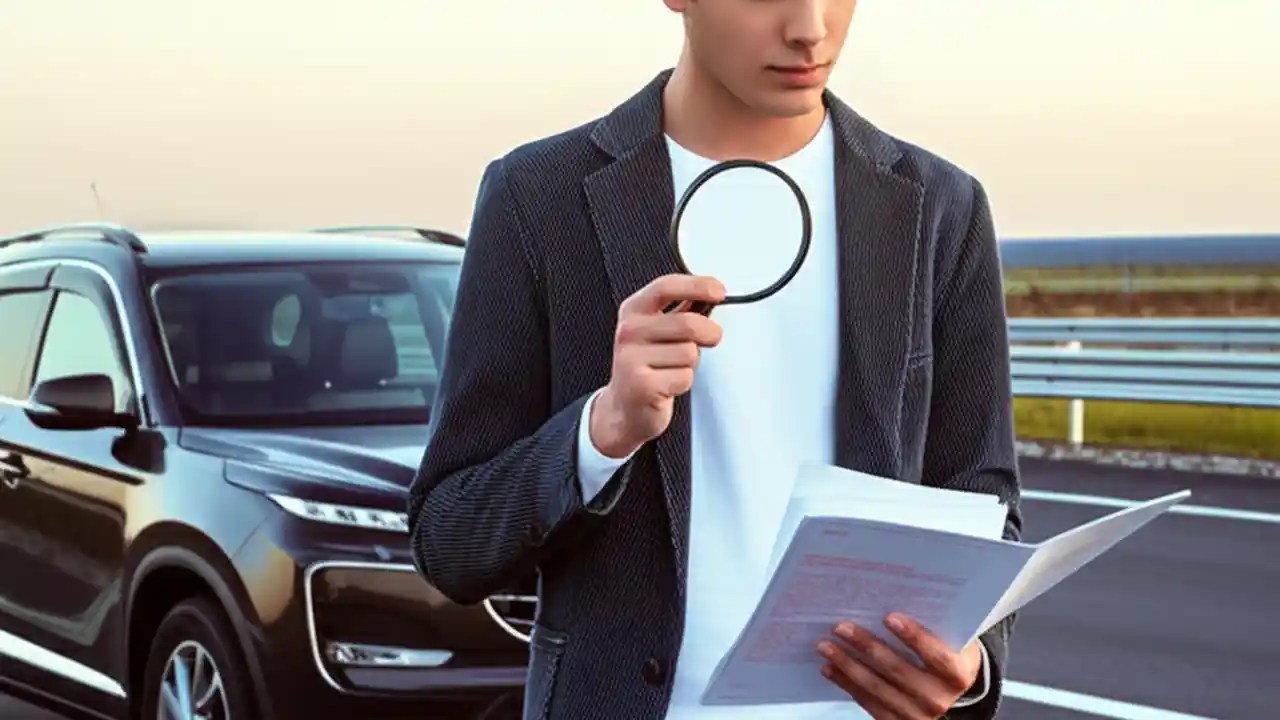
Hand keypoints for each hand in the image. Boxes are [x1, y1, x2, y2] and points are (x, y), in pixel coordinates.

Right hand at [590, 274, 724, 456]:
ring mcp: (631, 359)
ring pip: (689, 353)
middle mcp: (628, 332)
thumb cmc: (648, 365)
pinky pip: (684, 377)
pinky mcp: (641, 386)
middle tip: (710, 338)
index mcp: (633, 311)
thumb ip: (682, 310)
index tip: (719, 291)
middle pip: (688, 323)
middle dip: (709, 333)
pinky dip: (684, 383)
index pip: (665, 287)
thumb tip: (712, 293)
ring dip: (690, 363)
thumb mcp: (658, 330)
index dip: (697, 285)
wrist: (625, 407)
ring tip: (673, 368)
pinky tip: (667, 385)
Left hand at [817, 613, 982, 718]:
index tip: (889, 617)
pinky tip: (829, 668)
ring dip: (847, 665)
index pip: (937, 655)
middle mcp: (938, 699)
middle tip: (840, 627)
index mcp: (957, 673)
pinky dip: (846, 683)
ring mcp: (916, 715)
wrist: (946, 690)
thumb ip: (932, 623)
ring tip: (826, 646)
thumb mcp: (951, 638)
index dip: (914, 636)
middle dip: (867, 647)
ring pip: (877, 688)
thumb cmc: (945, 652)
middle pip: (898, 670)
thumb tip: (892, 597)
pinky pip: (867, 703)